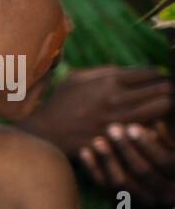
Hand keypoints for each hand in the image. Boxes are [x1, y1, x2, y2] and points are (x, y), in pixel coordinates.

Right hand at [23, 66, 171, 154]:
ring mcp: (118, 120)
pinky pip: (147, 130)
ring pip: (162, 109)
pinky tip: (145, 127)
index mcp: (108, 81)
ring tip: (156, 110)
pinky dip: (151, 127)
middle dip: (165, 91)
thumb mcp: (77, 78)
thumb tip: (128, 70)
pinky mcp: (116, 138)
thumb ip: (104, 71)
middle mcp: (117, 99)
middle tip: (160, 95)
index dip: (156, 76)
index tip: (152, 82)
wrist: (44, 133)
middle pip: (164, 90)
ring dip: (163, 109)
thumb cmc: (59, 103)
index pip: (152, 72)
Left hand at [78, 122, 174, 207]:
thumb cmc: (165, 153)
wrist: (153, 182)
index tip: (132, 127)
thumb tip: (156, 126)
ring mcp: (142, 201)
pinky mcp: (122, 202)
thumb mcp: (170, 149)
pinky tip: (84, 152)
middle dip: (125, 148)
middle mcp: (165, 194)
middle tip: (112, 129)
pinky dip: (93, 169)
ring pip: (122, 182)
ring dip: (107, 159)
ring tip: (97, 140)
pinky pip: (104, 187)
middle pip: (142, 171)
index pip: (165, 162)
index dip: (147, 144)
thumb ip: (166, 139)